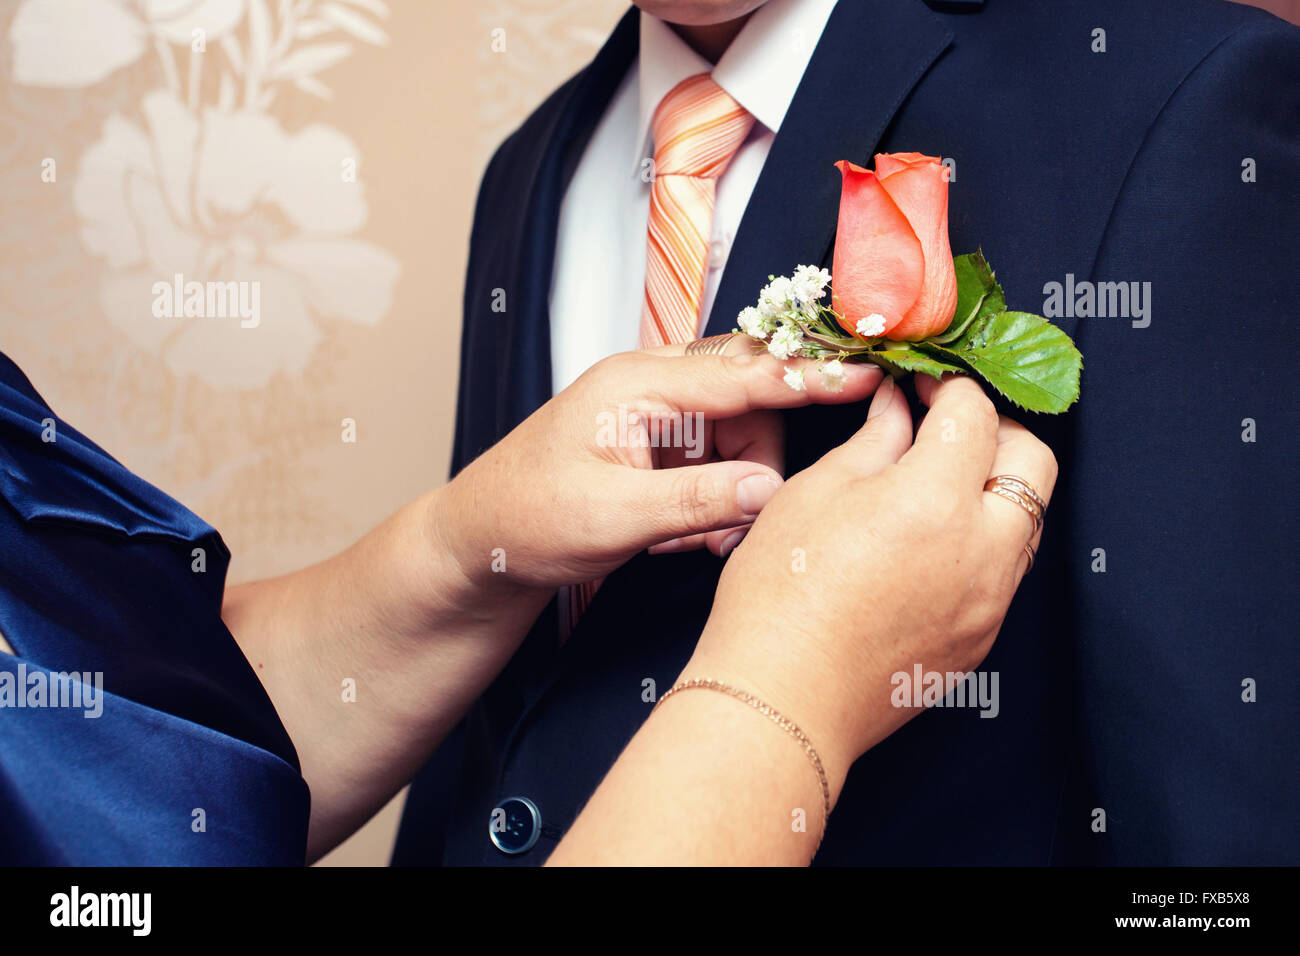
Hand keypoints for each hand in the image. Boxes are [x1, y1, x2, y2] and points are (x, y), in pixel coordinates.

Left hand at [433, 339, 884, 591]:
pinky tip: (691, 534)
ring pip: (739, 433)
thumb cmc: (525, 519)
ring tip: (704, 539)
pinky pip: (717, 458)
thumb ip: (697, 500)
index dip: (808, 375)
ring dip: (739, 485)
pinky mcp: (658, 445)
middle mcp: (650, 386)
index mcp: (636, 385)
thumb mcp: (612, 518)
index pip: (742, 371)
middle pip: (750, 396)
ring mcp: (654, 414)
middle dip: (763, 453)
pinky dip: (719, 497)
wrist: (479, 543)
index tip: (867, 371)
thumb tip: (771, 488)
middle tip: (753, 511)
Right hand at [684, 373, 1057, 794]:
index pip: (974, 414)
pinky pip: (1004, 573)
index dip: (947, 386)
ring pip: (1026, 520)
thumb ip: (872, 442)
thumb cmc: (779, 599)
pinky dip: (981, 541)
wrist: (781, 699)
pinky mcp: (981, 639)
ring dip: (993, 488)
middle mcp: (982, 550)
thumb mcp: (813, 495)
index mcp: (936, 500)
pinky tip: (927, 544)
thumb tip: (897, 410)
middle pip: (1033, 462)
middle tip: (944, 427)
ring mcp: (989, 601)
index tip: (920, 386)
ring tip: (934, 485)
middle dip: (995, 430)